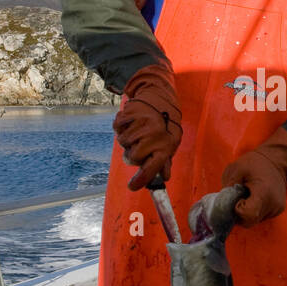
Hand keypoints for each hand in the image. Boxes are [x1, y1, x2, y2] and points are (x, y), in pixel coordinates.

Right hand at [115, 63, 181, 189]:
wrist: (160, 99)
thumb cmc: (165, 126)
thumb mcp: (169, 144)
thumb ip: (164, 162)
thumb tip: (163, 179)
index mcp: (165, 146)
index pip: (151, 168)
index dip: (141, 180)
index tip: (132, 187)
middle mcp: (155, 136)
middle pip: (132, 157)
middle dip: (132, 155)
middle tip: (138, 147)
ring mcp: (142, 124)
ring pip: (123, 143)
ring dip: (126, 140)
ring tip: (136, 132)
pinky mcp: (131, 113)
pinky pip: (117, 128)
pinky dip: (120, 126)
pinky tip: (130, 122)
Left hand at [220, 126, 286, 225]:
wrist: (276, 161)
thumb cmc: (254, 163)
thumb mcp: (236, 168)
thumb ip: (228, 187)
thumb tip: (222, 204)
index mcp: (263, 193)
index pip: (248, 215)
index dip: (238, 210)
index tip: (237, 198)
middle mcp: (273, 204)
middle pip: (250, 221)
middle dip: (239, 214)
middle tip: (238, 198)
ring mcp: (277, 209)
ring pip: (254, 221)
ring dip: (247, 212)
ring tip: (248, 195)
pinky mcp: (278, 210)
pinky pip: (261, 217)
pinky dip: (254, 210)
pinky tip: (255, 197)